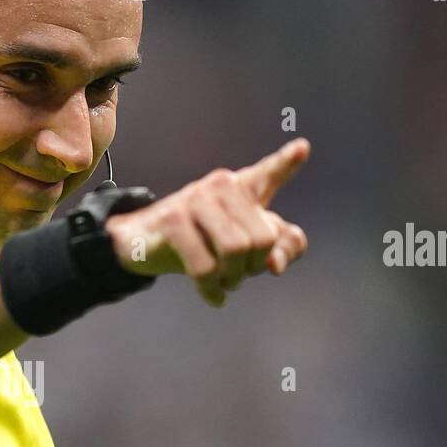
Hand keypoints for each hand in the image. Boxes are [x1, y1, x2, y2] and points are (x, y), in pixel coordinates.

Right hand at [107, 138, 310, 306]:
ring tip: (227, 283)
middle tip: (241, 275)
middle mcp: (220, 185)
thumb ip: (280, 249)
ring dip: (234, 278)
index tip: (302, 149)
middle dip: (255, 267)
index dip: (286, 163)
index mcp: (241, 187)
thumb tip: (275, 264)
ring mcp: (195, 199)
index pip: (268, 174)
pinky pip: (205, 266)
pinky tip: (215, 297)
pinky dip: (212, 289)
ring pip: (235, 249)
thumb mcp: (244, 246)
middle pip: (262, 238)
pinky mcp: (172, 220)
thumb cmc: (201, 241)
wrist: (143, 242)